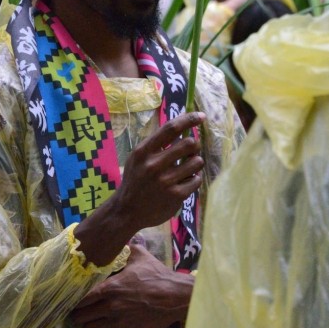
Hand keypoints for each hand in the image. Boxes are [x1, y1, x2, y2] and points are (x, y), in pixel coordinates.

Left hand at [71, 245, 192, 327]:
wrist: (176, 297)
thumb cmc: (157, 276)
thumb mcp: (139, 256)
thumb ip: (125, 247)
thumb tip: (120, 237)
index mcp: (109, 287)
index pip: (81, 298)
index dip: (74, 300)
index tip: (72, 299)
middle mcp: (110, 306)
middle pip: (82, 316)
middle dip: (78, 314)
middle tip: (78, 312)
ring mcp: (118, 322)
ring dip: (87, 326)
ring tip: (89, 322)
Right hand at [114, 111, 204, 230]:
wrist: (127, 210)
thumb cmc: (135, 180)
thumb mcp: (137, 159)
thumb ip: (155, 145)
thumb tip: (182, 130)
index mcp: (143, 152)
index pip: (170, 129)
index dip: (188, 120)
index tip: (201, 116)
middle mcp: (154, 164)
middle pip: (188, 144)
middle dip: (194, 146)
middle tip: (191, 151)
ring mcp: (165, 181)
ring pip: (196, 162)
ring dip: (195, 162)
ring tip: (188, 168)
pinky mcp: (176, 195)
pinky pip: (196, 180)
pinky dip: (194, 179)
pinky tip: (185, 181)